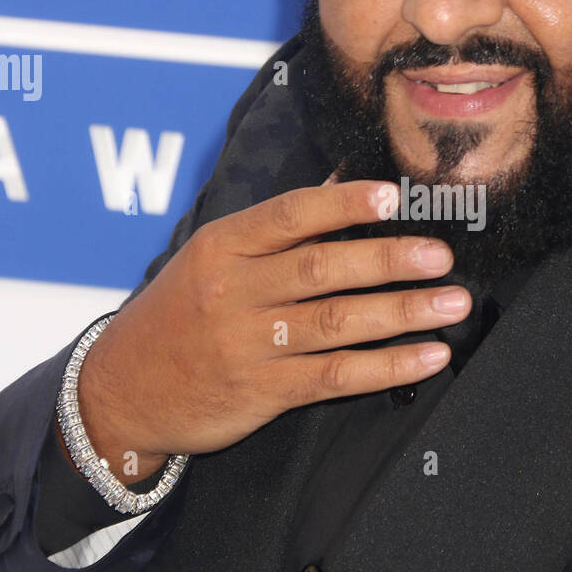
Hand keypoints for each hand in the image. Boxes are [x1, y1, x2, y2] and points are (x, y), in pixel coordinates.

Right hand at [75, 180, 469, 475]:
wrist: (119, 392)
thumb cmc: (176, 315)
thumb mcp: (208, 258)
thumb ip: (274, 226)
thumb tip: (344, 178)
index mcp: (221, 247)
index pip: (289, 215)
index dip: (344, 204)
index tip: (394, 197)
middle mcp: (234, 292)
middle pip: (322, 268)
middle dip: (390, 260)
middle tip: (442, 256)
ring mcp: (248, 344)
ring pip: (337, 323)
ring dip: (403, 312)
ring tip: (452, 304)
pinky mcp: (262, 392)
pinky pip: (336, 376)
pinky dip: (388, 366)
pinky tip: (429, 357)